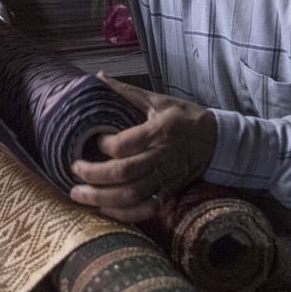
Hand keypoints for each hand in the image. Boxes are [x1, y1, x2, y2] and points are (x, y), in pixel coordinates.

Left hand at [69, 73, 217, 222]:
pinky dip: (123, 214)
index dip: (104, 144)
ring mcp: (165, 178)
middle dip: (94, 175)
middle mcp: (161, 157)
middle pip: (123, 173)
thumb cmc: (184, 117)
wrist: (216, 140)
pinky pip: (145, 209)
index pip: (125, 144)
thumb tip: (98, 77)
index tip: (93, 138)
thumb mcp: (157, 100)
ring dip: (102, 198)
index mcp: (158, 132)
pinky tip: (104, 210)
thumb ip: (126, 92)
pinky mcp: (168, 192)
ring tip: (78, 195)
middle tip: (74, 169)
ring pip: (131, 195)